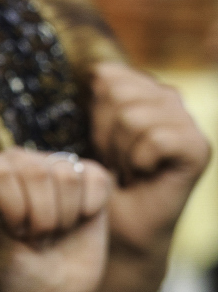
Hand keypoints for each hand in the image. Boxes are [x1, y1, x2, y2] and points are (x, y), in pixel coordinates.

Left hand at [0, 148, 113, 291]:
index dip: (14, 211)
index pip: (0, 173)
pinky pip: (97, 180)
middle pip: (37, 172)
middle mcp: (11, 160)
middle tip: (35, 238)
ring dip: (64, 217)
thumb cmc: (9, 272)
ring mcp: (49, 164)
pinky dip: (91, 207)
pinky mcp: (85, 177)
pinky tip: (77, 221)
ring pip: (67, 176)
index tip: (13, 235)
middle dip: (41, 218)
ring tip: (52, 232)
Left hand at [91, 62, 210, 257]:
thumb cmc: (102, 173)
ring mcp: (188, 122)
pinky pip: (155, 139)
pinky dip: (139, 161)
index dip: (94, 112)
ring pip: (133, 117)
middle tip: (118, 158)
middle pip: (118, 93)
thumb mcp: (92, 126)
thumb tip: (99, 70)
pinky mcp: (198, 148)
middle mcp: (170, 97)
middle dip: (105, 132)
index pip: (107, 75)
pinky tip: (145, 174)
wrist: (119, 220)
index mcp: (143, 86)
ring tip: (130, 167)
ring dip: (121, 150)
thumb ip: (100, 93)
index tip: (103, 139)